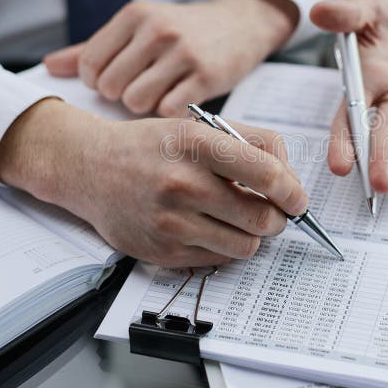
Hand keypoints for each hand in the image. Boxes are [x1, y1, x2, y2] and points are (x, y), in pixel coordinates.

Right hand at [0, 99, 307, 266]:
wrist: (90, 168)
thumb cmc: (152, 146)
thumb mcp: (199, 127)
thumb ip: (251, 144)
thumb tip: (290, 180)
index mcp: (196, 144)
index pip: (266, 174)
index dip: (292, 191)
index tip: (297, 199)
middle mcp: (182, 183)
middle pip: (262, 218)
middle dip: (278, 219)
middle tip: (274, 212)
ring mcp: (171, 222)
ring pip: (245, 246)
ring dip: (253, 236)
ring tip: (241, 219)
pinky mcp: (163, 251)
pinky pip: (219, 260)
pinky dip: (225, 247)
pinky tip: (211, 228)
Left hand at [44, 0, 297, 116]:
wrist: (242, 25)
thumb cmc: (183, 30)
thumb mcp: (139, 28)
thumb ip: (94, 47)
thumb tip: (48, 66)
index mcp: (135, 15)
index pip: (89, 64)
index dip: (96, 82)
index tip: (116, 80)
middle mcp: (157, 30)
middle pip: (110, 86)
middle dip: (121, 96)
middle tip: (140, 90)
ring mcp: (184, 53)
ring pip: (137, 102)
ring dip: (145, 108)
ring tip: (159, 96)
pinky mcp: (207, 77)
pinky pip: (169, 111)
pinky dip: (170, 114)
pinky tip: (179, 102)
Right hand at [311, 0, 387, 192]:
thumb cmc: (387, 19)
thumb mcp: (367, 9)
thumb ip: (345, 13)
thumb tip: (318, 11)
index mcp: (365, 83)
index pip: (348, 119)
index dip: (343, 144)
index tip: (339, 167)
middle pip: (383, 133)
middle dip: (381, 159)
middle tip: (379, 185)